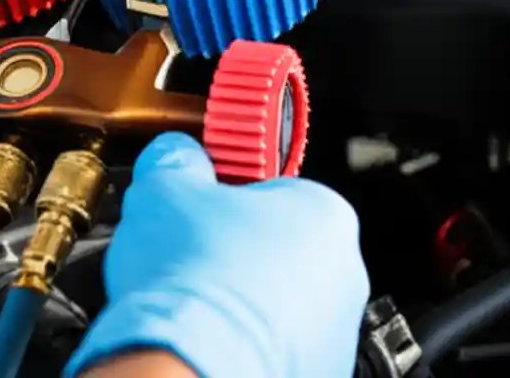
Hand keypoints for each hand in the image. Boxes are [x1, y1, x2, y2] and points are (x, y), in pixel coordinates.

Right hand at [65, 133, 368, 377]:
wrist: (192, 365)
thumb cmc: (193, 283)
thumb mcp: (165, 190)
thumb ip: (176, 160)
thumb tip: (173, 154)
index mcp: (324, 213)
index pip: (272, 189)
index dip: (226, 196)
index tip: (201, 205)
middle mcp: (344, 272)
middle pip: (280, 247)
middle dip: (235, 250)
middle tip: (190, 255)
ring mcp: (335, 329)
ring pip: (281, 301)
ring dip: (243, 298)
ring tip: (196, 301)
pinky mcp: (318, 369)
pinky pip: (278, 345)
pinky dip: (247, 343)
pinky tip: (210, 338)